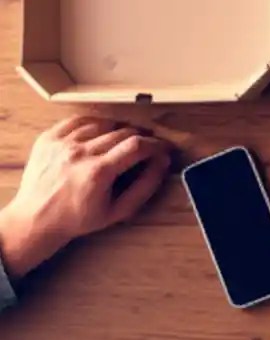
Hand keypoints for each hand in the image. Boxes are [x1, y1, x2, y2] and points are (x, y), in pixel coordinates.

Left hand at [0, 117, 170, 278]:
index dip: (156, 144)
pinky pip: (78, 120)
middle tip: (145, 146)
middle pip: (123, 132)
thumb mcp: (118, 211)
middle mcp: (80, 154)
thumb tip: (162, 162)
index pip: (137, 145)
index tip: (163, 147)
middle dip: (141, 137)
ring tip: (122, 141)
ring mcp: (62, 144)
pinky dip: (94, 122)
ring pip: (103, 123)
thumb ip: (145, 186)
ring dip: (118, 129)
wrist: (36, 219)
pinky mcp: (48, 138)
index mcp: (98, 173)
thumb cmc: (77, 219)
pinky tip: (100, 132)